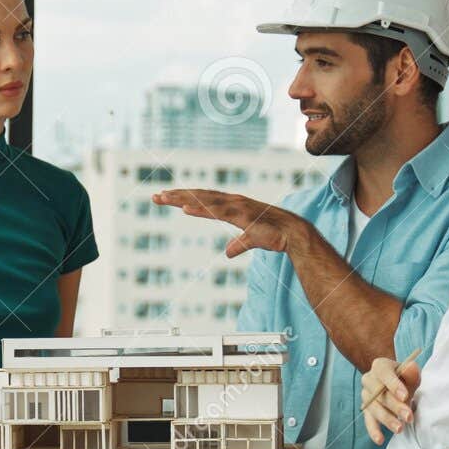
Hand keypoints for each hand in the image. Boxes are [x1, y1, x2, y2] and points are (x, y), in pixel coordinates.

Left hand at [151, 189, 305, 256]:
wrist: (293, 234)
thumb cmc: (274, 235)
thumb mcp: (250, 241)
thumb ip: (238, 244)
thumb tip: (227, 253)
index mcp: (232, 205)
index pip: (203, 199)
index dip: (184, 197)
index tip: (166, 198)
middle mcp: (232, 201)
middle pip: (199, 196)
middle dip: (176, 195)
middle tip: (155, 197)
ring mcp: (236, 206)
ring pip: (204, 200)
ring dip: (183, 199)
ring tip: (164, 198)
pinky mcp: (242, 215)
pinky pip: (217, 211)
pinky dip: (200, 209)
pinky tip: (185, 208)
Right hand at [362, 356, 421, 444]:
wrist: (395, 383)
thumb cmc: (405, 378)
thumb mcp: (411, 373)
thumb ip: (412, 371)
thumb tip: (410, 368)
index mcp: (379, 366)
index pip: (384, 373)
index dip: (394, 385)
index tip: (405, 396)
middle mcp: (369, 380)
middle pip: (379, 393)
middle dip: (394, 406)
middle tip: (408, 417)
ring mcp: (366, 396)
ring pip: (374, 408)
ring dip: (387, 419)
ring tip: (400, 429)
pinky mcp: (367, 411)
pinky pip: (368, 421)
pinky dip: (373, 431)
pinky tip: (379, 440)